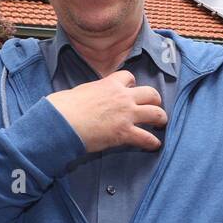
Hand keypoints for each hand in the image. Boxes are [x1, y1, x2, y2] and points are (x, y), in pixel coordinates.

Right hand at [45, 69, 166, 152]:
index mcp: (110, 84)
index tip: (131, 90)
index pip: (129, 77)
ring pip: (156, 113)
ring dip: (161, 118)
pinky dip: (152, 143)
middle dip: (155, 100)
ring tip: (160, 124)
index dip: (132, 84)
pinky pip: (147, 138)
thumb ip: (92, 92)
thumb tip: (87, 97)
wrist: (61, 121)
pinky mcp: (124, 133)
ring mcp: (126, 115)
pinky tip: (154, 145)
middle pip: (151, 93)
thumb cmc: (64, 106)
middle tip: (154, 107)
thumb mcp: (80, 90)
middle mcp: (123, 97)